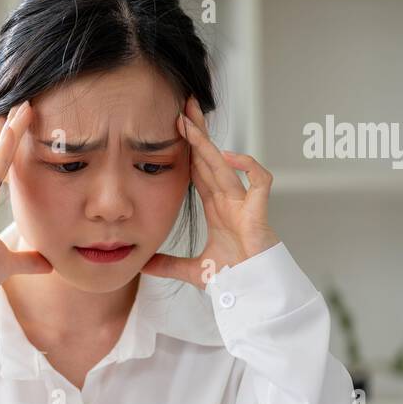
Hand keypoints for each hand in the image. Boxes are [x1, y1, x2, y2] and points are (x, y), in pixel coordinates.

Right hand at [0, 100, 52, 284]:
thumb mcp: (7, 263)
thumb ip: (26, 260)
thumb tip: (48, 262)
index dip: (7, 147)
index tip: (17, 126)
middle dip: (8, 129)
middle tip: (22, 104)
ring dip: (10, 129)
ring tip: (24, 105)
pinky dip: (4, 147)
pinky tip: (13, 128)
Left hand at [142, 96, 279, 288]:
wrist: (254, 297)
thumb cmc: (234, 281)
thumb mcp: (193, 270)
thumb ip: (169, 265)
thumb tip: (142, 265)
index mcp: (217, 209)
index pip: (199, 171)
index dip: (187, 151)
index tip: (173, 130)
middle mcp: (230, 201)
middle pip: (211, 159)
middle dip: (198, 133)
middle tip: (182, 106)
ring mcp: (244, 204)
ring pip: (225, 165)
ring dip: (208, 142)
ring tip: (190, 120)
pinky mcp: (259, 212)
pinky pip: (259, 181)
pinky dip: (246, 166)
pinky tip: (228, 156)